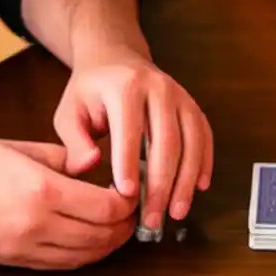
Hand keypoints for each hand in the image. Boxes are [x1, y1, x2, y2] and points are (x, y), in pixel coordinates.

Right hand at [0, 137, 135, 268]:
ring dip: (108, 245)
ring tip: (116, 228)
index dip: (126, 202)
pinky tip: (89, 242)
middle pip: (102, 236)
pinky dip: (83, 256)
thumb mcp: (13, 146)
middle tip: (130, 211)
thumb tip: (92, 166)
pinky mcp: (12, 262)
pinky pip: (61, 265)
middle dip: (123, 225)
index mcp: (40, 191)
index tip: (130, 191)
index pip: (106, 207)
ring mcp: (24, 248)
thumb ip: (59, 158)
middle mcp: (36, 225)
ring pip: (85, 256)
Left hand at [54, 46, 212, 232]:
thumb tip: (88, 166)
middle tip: (154, 217)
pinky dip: (203, 165)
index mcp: (125, 87)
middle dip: (161, 185)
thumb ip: (74, 142)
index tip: (127, 196)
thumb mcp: (69, 112)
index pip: (129, 131)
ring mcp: (182, 97)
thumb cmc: (91, 92)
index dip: (129, 165)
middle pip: (166, 142)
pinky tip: (199, 188)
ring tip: (177, 212)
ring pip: (191, 144)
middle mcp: (159, 88)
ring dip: (186, 182)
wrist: (116, 58)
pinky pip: (205, 138)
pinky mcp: (194, 108)